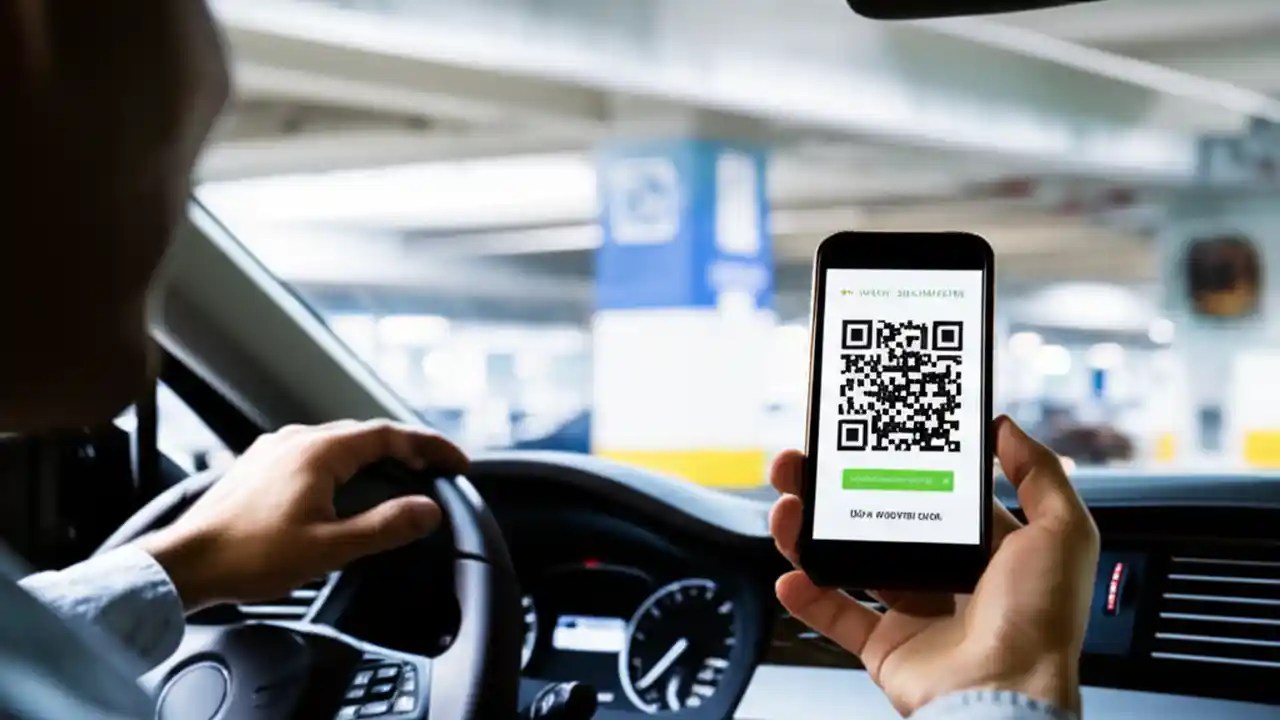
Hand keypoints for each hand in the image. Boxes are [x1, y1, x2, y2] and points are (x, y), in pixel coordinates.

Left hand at [138, 419, 468, 610]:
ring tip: (399, 474)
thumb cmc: (249, 557)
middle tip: (436, 468)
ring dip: (374, 453)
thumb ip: (385, 527)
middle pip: (366, 433)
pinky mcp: (258, 465)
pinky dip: (344, 462)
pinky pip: (314, 452)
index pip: (390, 435)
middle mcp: (296, 440)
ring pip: (339, 441)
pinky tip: (344, 484)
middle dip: (407, 448)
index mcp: (319, 452)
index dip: (430, 446)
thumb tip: (427, 511)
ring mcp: (274, 450)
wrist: (185, 564)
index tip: (457, 462)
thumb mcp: (330, 548)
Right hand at [769, 417, 1098, 714]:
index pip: (931, 492)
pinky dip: (807, 595)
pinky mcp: (885, 646)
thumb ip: (1041, 473)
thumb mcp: (1063, 531)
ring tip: (788, 510)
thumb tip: (1007, 427)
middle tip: (805, 466)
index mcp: (984, 547)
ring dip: (811, 534)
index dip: (895, 464)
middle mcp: (945, 577)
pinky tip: (790, 574)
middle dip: (835, 492)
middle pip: (877, 521)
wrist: (1005, 694)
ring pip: (849, 561)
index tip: (866, 439)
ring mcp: (912, 613)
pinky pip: (837, 615)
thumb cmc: (1040, 621)